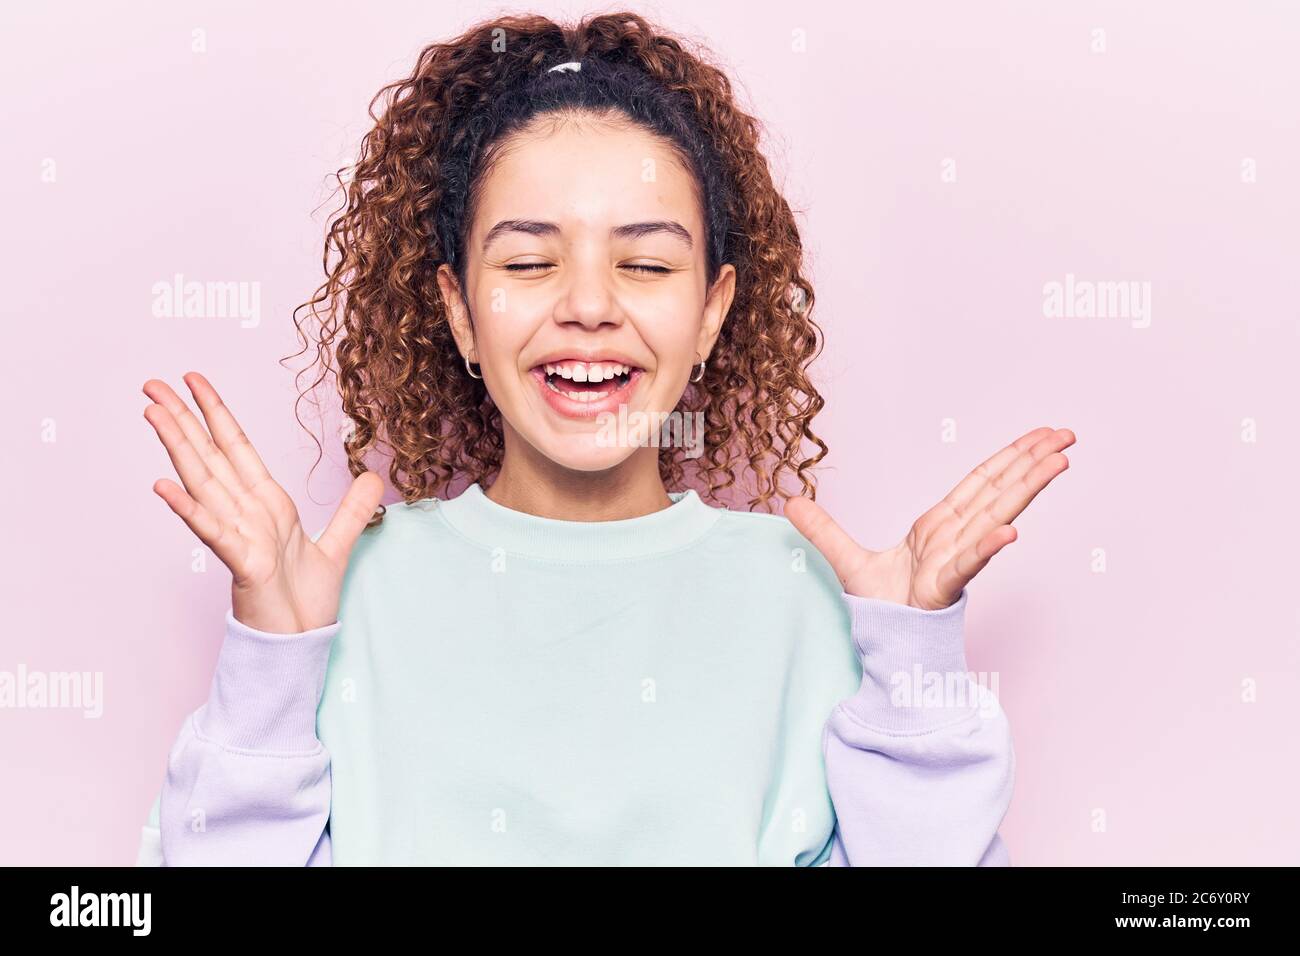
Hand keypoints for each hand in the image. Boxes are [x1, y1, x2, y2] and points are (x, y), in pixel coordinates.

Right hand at [142, 371, 383, 632]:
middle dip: (182, 420)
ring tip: (153, 415)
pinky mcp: (241, 564)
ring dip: (178, 449)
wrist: (300, 644)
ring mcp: (239, 537)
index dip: (216, 413)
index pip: (236, 449)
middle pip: (209, 458)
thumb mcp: (338, 546)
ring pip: (204, 484)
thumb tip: (373, 477)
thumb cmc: (304, 602)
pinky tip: (163, 486)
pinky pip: (213, 532)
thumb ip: (353, 510)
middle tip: (151, 385)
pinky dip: (190, 509)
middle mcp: (246, 514)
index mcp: (266, 504)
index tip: (194, 381)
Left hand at [785, 427, 1074, 609]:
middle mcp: (954, 538)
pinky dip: (988, 546)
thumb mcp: (845, 559)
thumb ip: (823, 529)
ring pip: (994, 516)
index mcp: (939, 527)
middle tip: (1067, 436)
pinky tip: (1010, 530)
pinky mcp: (943, 587)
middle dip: (1032, 462)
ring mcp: (953, 560)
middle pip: (998, 491)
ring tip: (1058, 463)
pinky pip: (968, 563)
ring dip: (1025, 489)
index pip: (981, 482)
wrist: (882, 646)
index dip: (1010, 457)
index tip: (1040, 436)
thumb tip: (791, 503)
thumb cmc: (881, 607)